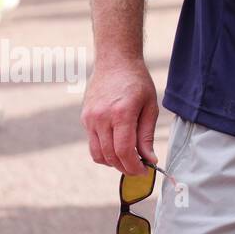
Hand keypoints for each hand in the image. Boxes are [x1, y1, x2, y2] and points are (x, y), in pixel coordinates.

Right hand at [81, 57, 158, 174]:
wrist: (115, 62)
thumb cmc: (137, 82)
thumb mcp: (150, 106)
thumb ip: (147, 135)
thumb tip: (150, 159)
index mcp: (122, 113)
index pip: (124, 151)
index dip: (134, 166)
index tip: (144, 171)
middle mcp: (102, 118)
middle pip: (110, 156)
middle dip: (125, 167)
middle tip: (138, 168)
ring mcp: (90, 119)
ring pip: (97, 154)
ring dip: (113, 162)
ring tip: (128, 159)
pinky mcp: (84, 119)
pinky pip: (92, 144)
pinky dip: (104, 152)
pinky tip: (117, 147)